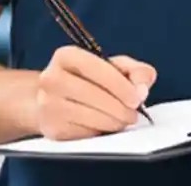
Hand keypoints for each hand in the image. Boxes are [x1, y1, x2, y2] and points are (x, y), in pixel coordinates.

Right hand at [35, 46, 156, 140]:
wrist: (51, 101)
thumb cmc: (86, 82)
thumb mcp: (111, 68)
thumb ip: (134, 70)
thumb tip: (142, 87)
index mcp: (65, 56)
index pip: (94, 67)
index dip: (119, 84)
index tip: (136, 98)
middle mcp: (51, 78)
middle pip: (93, 95)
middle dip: (120, 107)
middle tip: (133, 114)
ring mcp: (48, 105)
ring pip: (91, 116)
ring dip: (114, 122)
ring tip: (122, 120)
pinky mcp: (53, 129)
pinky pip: (85, 133)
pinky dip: (101, 131)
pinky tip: (104, 126)